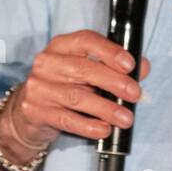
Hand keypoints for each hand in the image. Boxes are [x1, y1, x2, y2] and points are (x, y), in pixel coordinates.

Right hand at [8, 30, 151, 153]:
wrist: (28, 110)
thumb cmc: (66, 84)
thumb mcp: (88, 71)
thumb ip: (115, 67)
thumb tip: (143, 68)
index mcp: (62, 46)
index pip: (86, 40)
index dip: (110, 51)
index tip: (130, 65)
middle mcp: (47, 63)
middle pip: (83, 69)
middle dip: (114, 82)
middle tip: (135, 94)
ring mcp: (39, 87)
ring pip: (77, 96)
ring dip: (106, 108)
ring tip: (126, 118)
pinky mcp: (35, 111)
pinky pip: (66, 119)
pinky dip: (88, 126)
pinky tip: (104, 130)